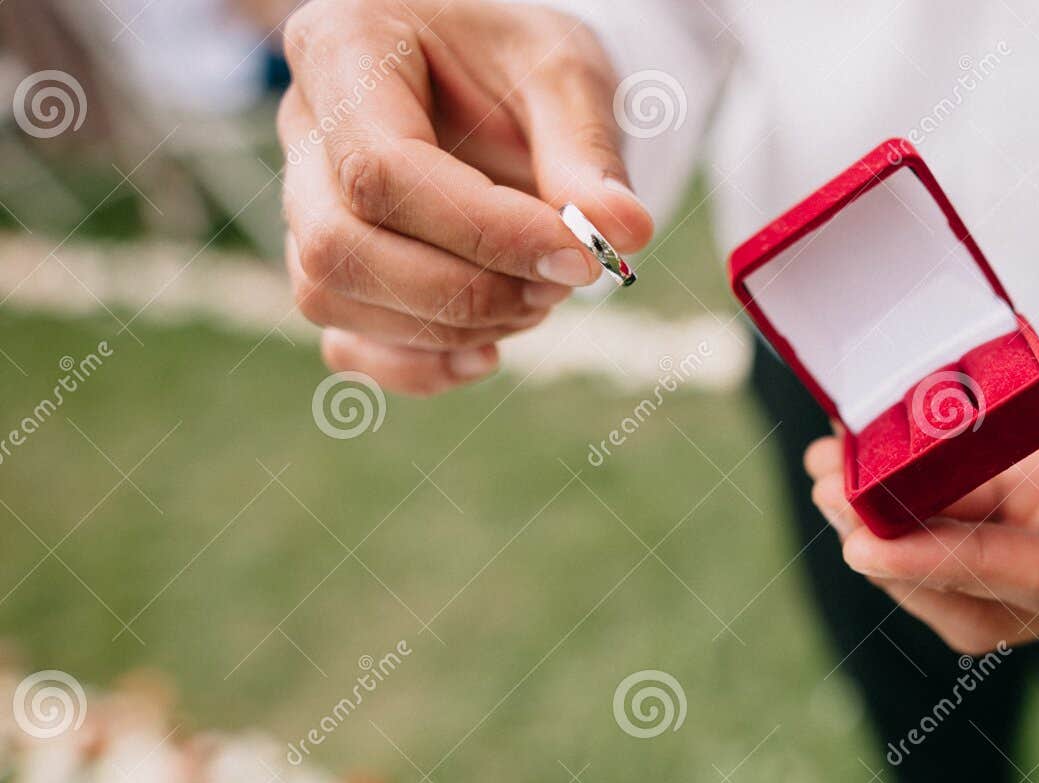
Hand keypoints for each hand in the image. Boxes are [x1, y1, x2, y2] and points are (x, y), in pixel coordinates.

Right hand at [278, 0, 652, 393]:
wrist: (507, 79)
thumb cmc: (525, 62)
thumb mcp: (567, 76)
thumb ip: (588, 154)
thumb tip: (623, 235)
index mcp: (342, 47)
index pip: (381, 169)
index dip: (484, 233)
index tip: (577, 258)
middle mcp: (303, 126)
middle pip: (339, 245)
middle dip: (462, 289)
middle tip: (559, 284)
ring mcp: (304, 201)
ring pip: (332, 296)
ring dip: (447, 326)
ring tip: (536, 297)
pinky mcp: (332, 264)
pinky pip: (344, 341)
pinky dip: (418, 366)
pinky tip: (487, 352)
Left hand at [807, 277, 1038, 652]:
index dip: (962, 566)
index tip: (875, 550)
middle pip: (997, 606)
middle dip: (908, 566)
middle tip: (837, 501)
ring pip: (966, 587)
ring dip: (894, 544)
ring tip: (831, 477)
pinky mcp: (1037, 523)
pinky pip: (960, 536)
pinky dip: (905, 509)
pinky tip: (856, 463)